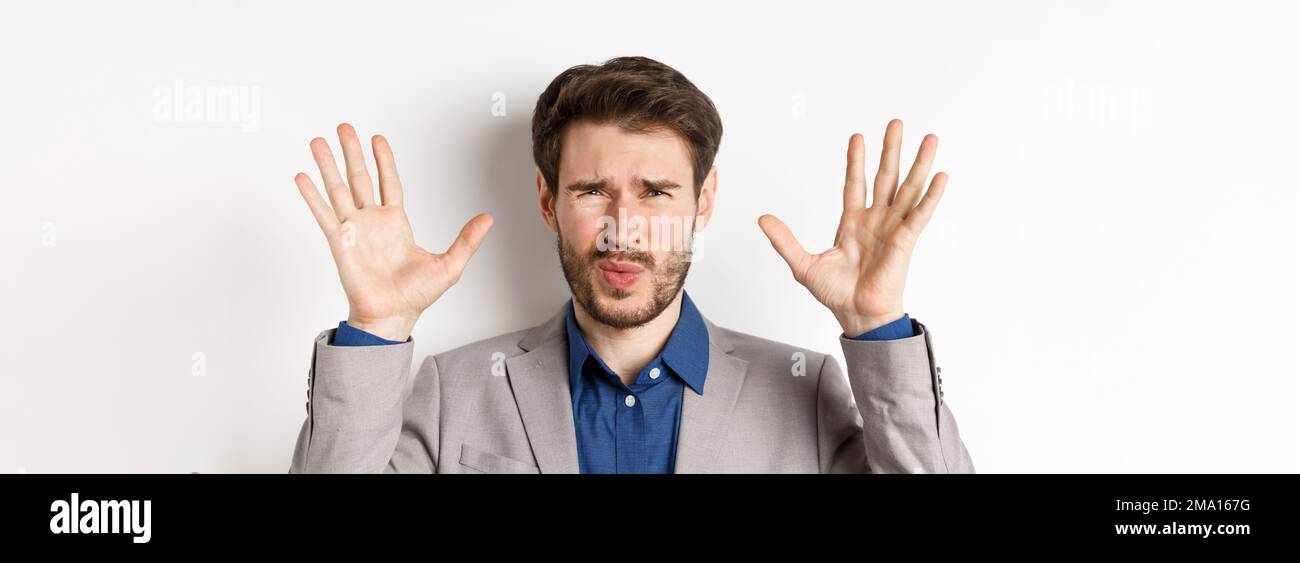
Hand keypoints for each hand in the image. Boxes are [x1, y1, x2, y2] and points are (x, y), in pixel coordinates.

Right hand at [294, 123, 493, 340]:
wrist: (393, 317)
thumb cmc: (416, 296)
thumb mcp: (450, 265)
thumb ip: (467, 240)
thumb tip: (488, 219)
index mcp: (396, 224)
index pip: (389, 183)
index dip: (384, 160)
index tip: (377, 139)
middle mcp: (372, 222)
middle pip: (360, 178)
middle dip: (352, 152)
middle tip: (344, 127)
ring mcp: (354, 230)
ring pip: (338, 189)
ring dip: (328, 165)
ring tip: (318, 142)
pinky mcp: (340, 243)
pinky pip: (324, 214)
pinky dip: (312, 196)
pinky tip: (302, 176)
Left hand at [759, 119, 947, 335]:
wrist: (856, 316)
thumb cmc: (836, 294)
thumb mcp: (803, 264)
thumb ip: (784, 240)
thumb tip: (762, 219)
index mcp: (853, 223)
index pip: (856, 183)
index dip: (856, 161)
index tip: (858, 137)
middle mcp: (876, 221)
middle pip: (886, 177)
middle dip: (891, 150)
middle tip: (895, 123)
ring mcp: (893, 228)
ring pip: (908, 188)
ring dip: (919, 163)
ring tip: (930, 138)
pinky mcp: (906, 241)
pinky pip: (920, 214)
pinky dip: (932, 196)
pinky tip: (941, 176)